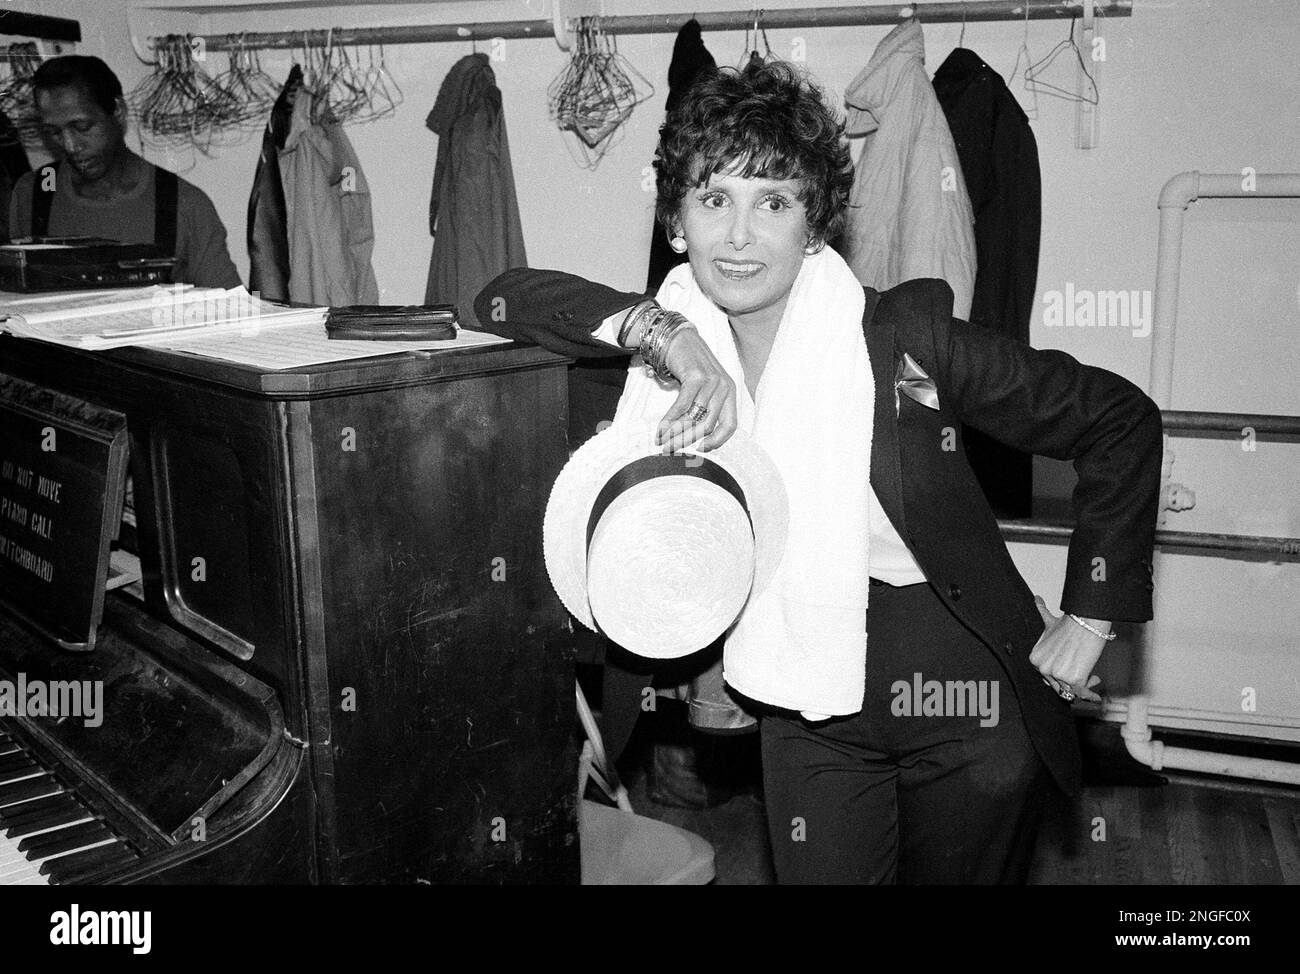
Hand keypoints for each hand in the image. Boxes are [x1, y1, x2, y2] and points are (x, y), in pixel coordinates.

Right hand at [655, 326, 738, 452]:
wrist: (678, 338)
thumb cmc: (689, 366)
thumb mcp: (703, 388)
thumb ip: (703, 408)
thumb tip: (690, 437)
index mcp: (730, 392)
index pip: (730, 425)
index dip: (718, 441)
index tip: (702, 449)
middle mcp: (724, 387)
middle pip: (708, 425)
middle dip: (688, 440)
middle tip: (671, 449)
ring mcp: (712, 381)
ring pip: (694, 417)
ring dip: (675, 433)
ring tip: (662, 442)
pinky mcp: (696, 377)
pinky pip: (682, 406)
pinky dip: (670, 420)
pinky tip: (661, 428)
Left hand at [1029, 596, 1106, 702]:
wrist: (1086, 622)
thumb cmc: (1071, 622)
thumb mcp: (1049, 621)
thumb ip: (1041, 613)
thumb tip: (1037, 599)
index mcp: (1035, 658)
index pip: (1046, 675)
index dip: (1060, 674)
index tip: (1071, 670)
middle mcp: (1043, 668)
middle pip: (1057, 685)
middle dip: (1071, 681)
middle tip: (1085, 675)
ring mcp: (1057, 675)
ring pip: (1070, 691)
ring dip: (1083, 688)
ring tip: (1093, 679)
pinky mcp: (1074, 680)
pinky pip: (1082, 693)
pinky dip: (1091, 695)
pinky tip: (1097, 696)